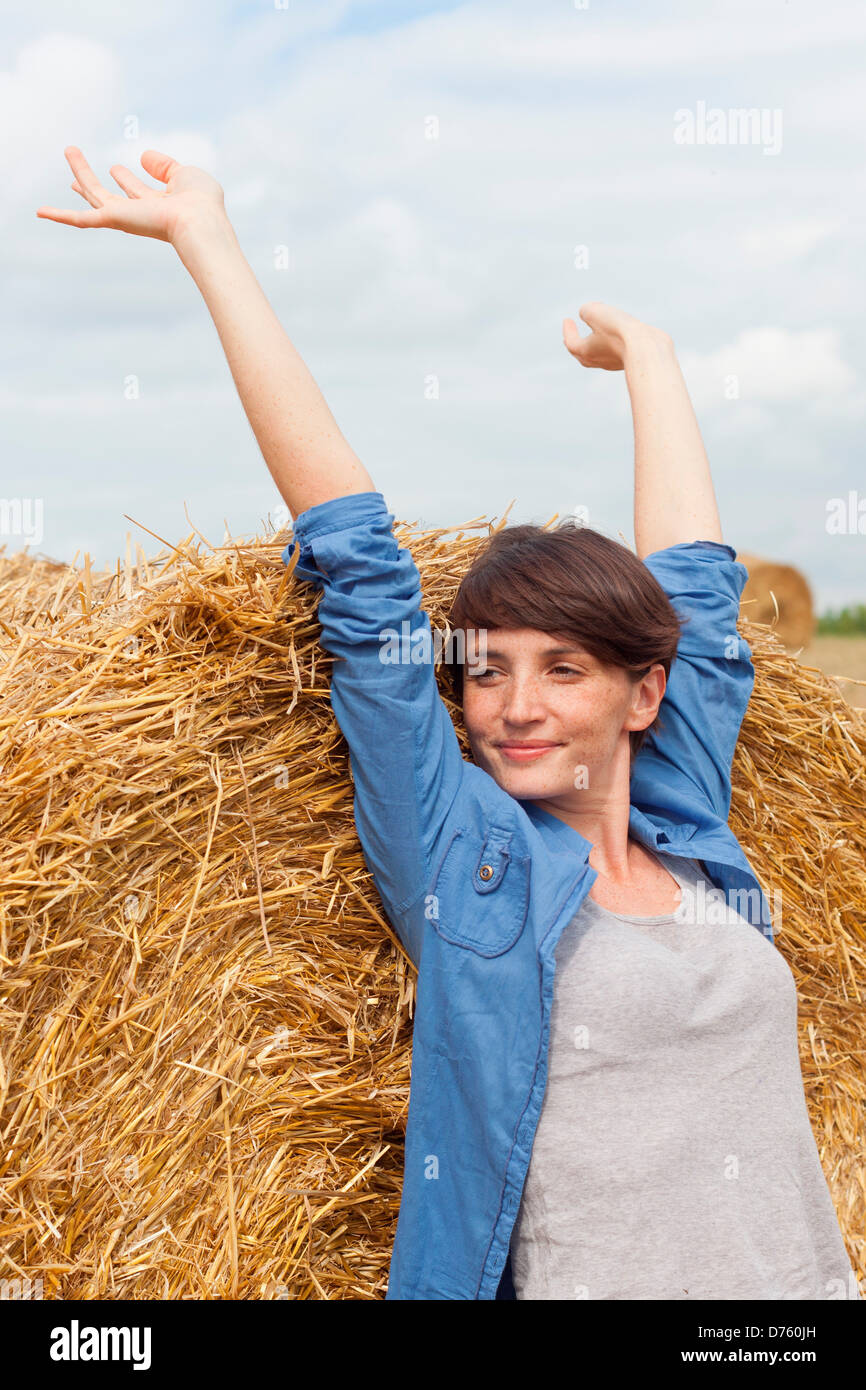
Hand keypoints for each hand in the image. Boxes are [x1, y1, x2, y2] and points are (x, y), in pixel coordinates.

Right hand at [36, 145, 227, 245]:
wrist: (200, 220)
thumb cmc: (201, 202)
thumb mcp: (184, 174)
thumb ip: (165, 166)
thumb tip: (144, 156)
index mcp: (158, 206)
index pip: (137, 192)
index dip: (126, 180)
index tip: (115, 169)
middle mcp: (140, 214)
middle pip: (110, 195)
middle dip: (94, 180)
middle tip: (76, 167)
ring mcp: (126, 218)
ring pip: (95, 195)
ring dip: (82, 171)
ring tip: (69, 150)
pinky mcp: (113, 220)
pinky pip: (81, 220)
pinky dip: (60, 216)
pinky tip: (40, 212)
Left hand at [563, 302, 669, 371]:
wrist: (647, 349)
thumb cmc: (619, 331)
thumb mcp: (596, 312)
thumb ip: (587, 310)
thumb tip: (590, 313)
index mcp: (586, 351)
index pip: (571, 342)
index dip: (568, 330)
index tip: (567, 319)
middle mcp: (598, 360)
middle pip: (582, 355)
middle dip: (576, 344)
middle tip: (572, 338)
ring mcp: (615, 362)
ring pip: (600, 355)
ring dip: (595, 344)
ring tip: (597, 334)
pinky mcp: (630, 360)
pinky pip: (617, 352)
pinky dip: (612, 344)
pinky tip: (619, 336)